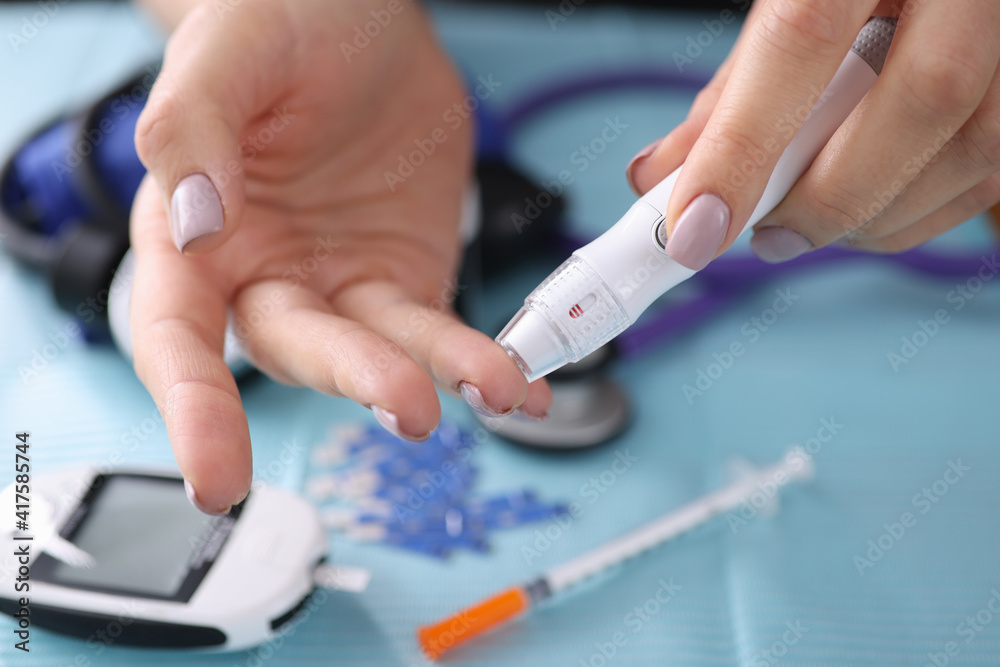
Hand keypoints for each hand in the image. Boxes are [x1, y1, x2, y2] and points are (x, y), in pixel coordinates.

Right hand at [130, 0, 550, 513]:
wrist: (358, 18)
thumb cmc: (277, 26)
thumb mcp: (226, 55)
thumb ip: (192, 131)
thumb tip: (197, 220)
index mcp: (192, 236)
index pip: (177, 335)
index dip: (193, 408)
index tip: (218, 476)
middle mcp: (264, 274)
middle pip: (298, 348)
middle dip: (354, 378)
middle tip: (406, 401)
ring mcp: (341, 284)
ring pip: (381, 349)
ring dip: (435, 374)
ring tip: (494, 384)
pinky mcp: (404, 278)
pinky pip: (439, 332)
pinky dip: (479, 359)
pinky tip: (517, 381)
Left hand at [627, 0, 999, 267]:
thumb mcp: (784, 5)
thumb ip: (731, 93)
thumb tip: (665, 181)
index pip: (803, 36)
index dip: (744, 147)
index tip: (694, 228)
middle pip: (924, 98)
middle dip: (830, 198)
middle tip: (766, 235)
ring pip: (976, 147)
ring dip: (875, 215)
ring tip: (807, 221)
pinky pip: (993, 167)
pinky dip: (918, 210)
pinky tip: (868, 206)